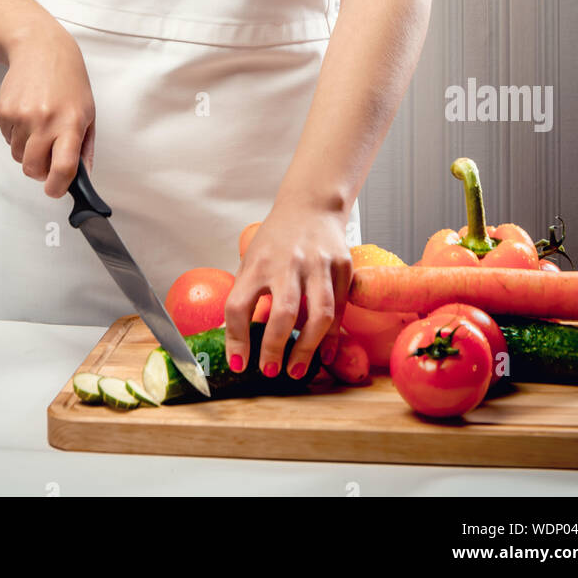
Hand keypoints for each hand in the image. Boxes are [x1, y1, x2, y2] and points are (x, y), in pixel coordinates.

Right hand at [0, 23, 95, 197]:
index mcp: (71, 122)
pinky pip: (7, 140)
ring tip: (39, 127)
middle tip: (47, 160)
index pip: (64, 166)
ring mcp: (22, 116)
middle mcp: (46, 120)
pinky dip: (16, 135)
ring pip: (18, 157)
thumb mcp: (88, 111)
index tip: (55, 190)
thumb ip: (85, 147)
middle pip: (33, 169)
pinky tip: (27, 115)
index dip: (57, 187)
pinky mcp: (4, 111)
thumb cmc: (68, 80)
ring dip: (27, 151)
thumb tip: (82, 177)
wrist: (40, 49)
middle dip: (39, 172)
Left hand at [223, 197, 353, 380]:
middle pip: (283, 312)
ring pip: (319, 313)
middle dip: (276, 348)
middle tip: (271, 372)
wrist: (312, 205)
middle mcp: (287, 262)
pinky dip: (332, 336)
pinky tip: (323, 353)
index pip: (239, 306)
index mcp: (257, 263)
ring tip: (297, 370)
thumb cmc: (277, 239)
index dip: (236, 339)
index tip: (239, 364)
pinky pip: (339, 308)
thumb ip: (246, 295)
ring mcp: (318, 263)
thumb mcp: (252, 259)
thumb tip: (235, 341)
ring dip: (308, 348)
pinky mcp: (342, 265)